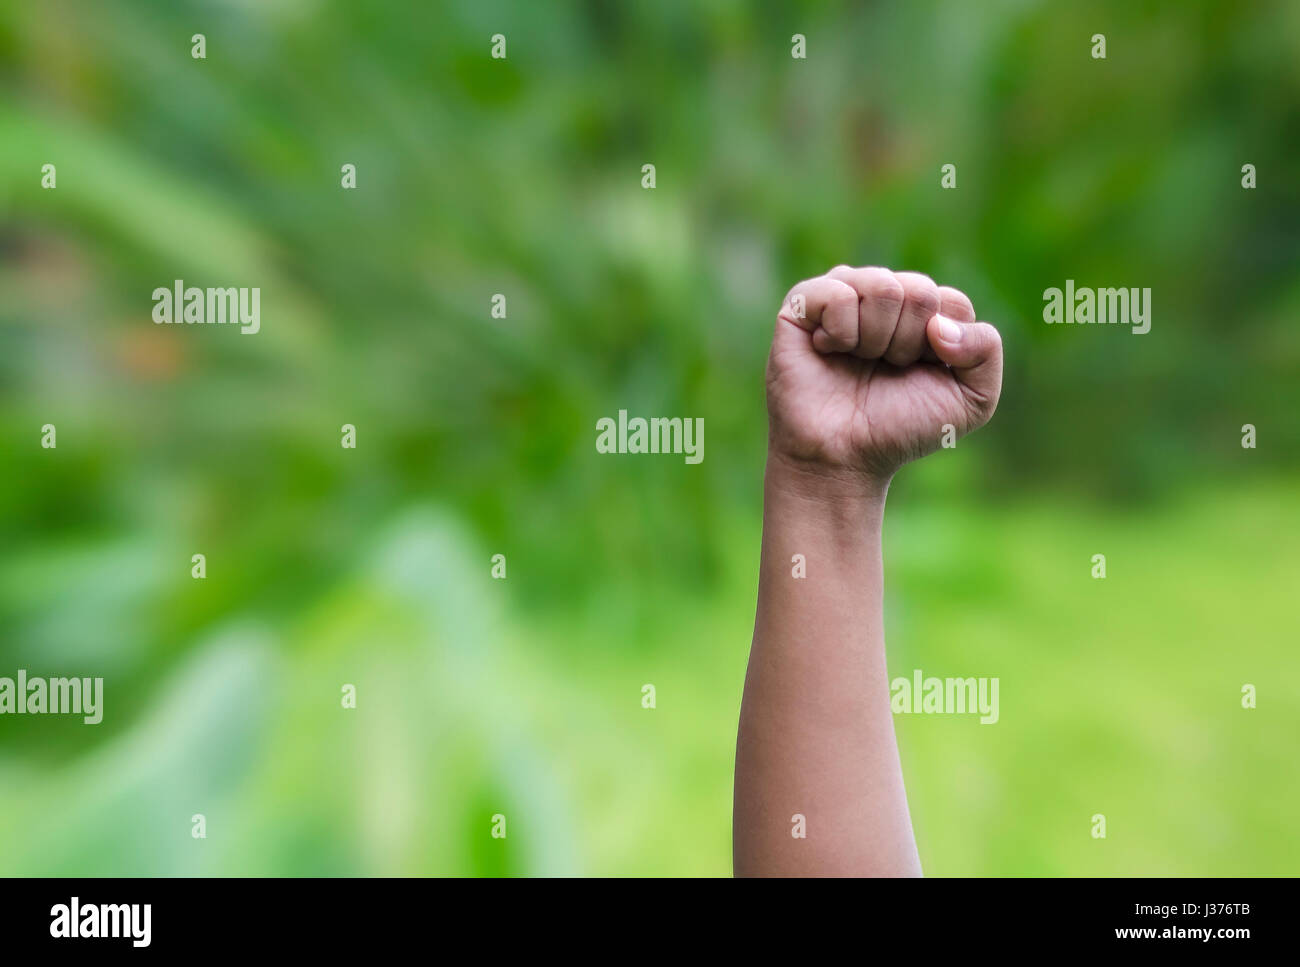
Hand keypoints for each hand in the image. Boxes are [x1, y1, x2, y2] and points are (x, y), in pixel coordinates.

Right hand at [766, 265, 1002, 480]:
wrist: (842, 460)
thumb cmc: (900, 429)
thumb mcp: (972, 398)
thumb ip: (986, 350)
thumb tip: (939, 323)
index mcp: (925, 313)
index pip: (951, 300)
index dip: (940, 346)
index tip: (918, 374)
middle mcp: (884, 297)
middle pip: (919, 290)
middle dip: (907, 343)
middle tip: (884, 370)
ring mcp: (843, 295)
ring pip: (882, 286)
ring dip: (875, 339)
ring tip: (856, 361)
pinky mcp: (803, 304)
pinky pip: (838, 293)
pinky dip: (841, 332)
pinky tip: (827, 350)